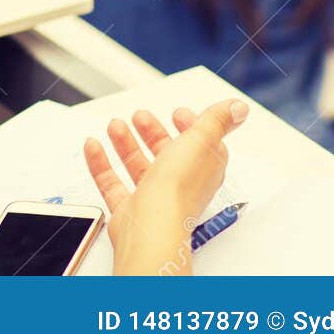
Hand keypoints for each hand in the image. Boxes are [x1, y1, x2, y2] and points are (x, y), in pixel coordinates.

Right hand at [83, 99, 248, 275]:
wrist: (152, 225)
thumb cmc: (179, 189)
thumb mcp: (202, 140)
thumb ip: (217, 121)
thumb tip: (239, 108)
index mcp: (202, 169)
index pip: (201, 145)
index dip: (191, 127)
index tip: (178, 113)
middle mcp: (180, 184)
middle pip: (167, 154)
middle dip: (152, 132)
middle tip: (140, 117)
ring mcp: (155, 197)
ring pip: (139, 167)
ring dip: (126, 143)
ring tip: (116, 126)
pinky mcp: (130, 209)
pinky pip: (113, 183)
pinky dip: (102, 164)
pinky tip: (94, 147)